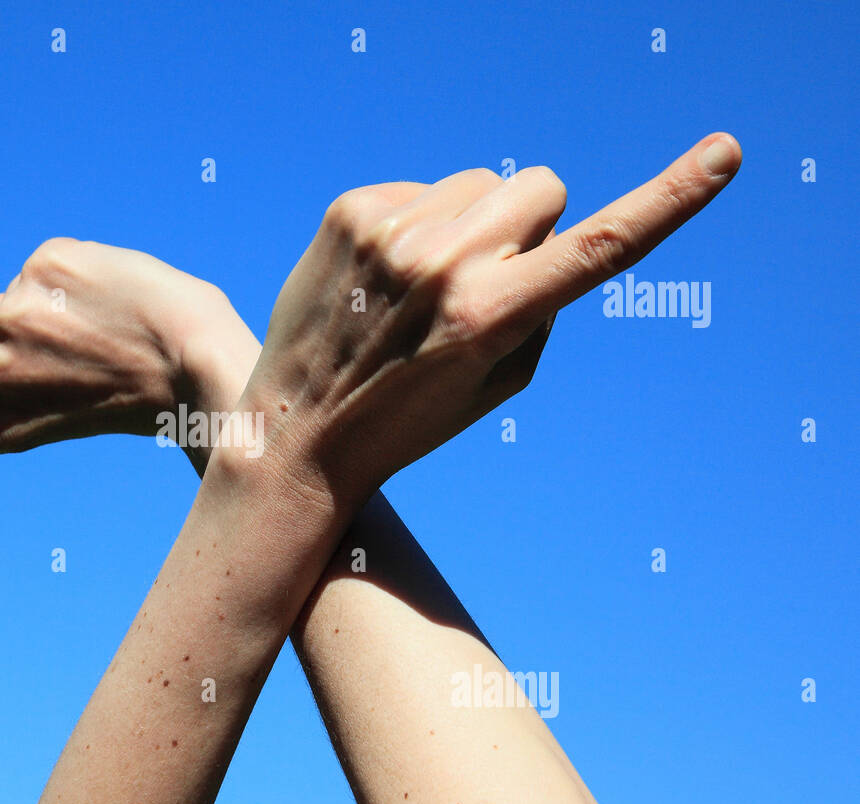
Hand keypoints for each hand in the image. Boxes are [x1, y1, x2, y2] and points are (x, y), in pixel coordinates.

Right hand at [0, 239, 257, 467]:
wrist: (208, 359)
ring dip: (38, 304)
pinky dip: (77, 275)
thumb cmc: (157, 390)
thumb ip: (20, 372)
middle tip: (56, 348)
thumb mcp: (72, 401)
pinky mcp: (40, 270)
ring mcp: (13, 321)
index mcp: (7, 424)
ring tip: (102, 328)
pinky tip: (116, 299)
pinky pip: (46, 264)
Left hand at [239, 133, 740, 502]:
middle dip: (529, 226)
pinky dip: (415, 221)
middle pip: (539, 188)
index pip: (599, 247)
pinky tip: (382, 274)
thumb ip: (542, 305)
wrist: (299, 428)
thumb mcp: (498, 383)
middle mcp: (442, 265)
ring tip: (420, 287)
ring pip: (478, 183)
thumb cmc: (410, 416)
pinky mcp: (351, 210)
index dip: (670, 200)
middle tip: (485, 281)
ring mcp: (391, 231)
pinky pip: (420, 187)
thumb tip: (549, 235)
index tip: (724, 155)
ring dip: (468, 223)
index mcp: (489, 318)